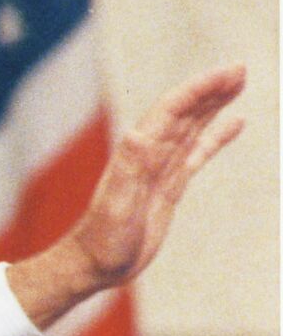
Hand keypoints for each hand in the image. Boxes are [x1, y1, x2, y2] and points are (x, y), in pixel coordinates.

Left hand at [9, 65, 243, 328]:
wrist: (95, 266)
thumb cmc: (101, 241)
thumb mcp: (115, 206)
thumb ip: (128, 171)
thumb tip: (138, 133)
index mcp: (137, 154)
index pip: (171, 111)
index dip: (198, 90)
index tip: (227, 73)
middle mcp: (149, 155)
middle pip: (184, 113)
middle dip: (210, 89)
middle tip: (240, 69)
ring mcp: (160, 169)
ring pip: (192, 127)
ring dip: (214, 104)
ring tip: (238, 82)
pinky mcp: (169, 186)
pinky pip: (197, 153)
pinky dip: (216, 136)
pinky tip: (234, 123)